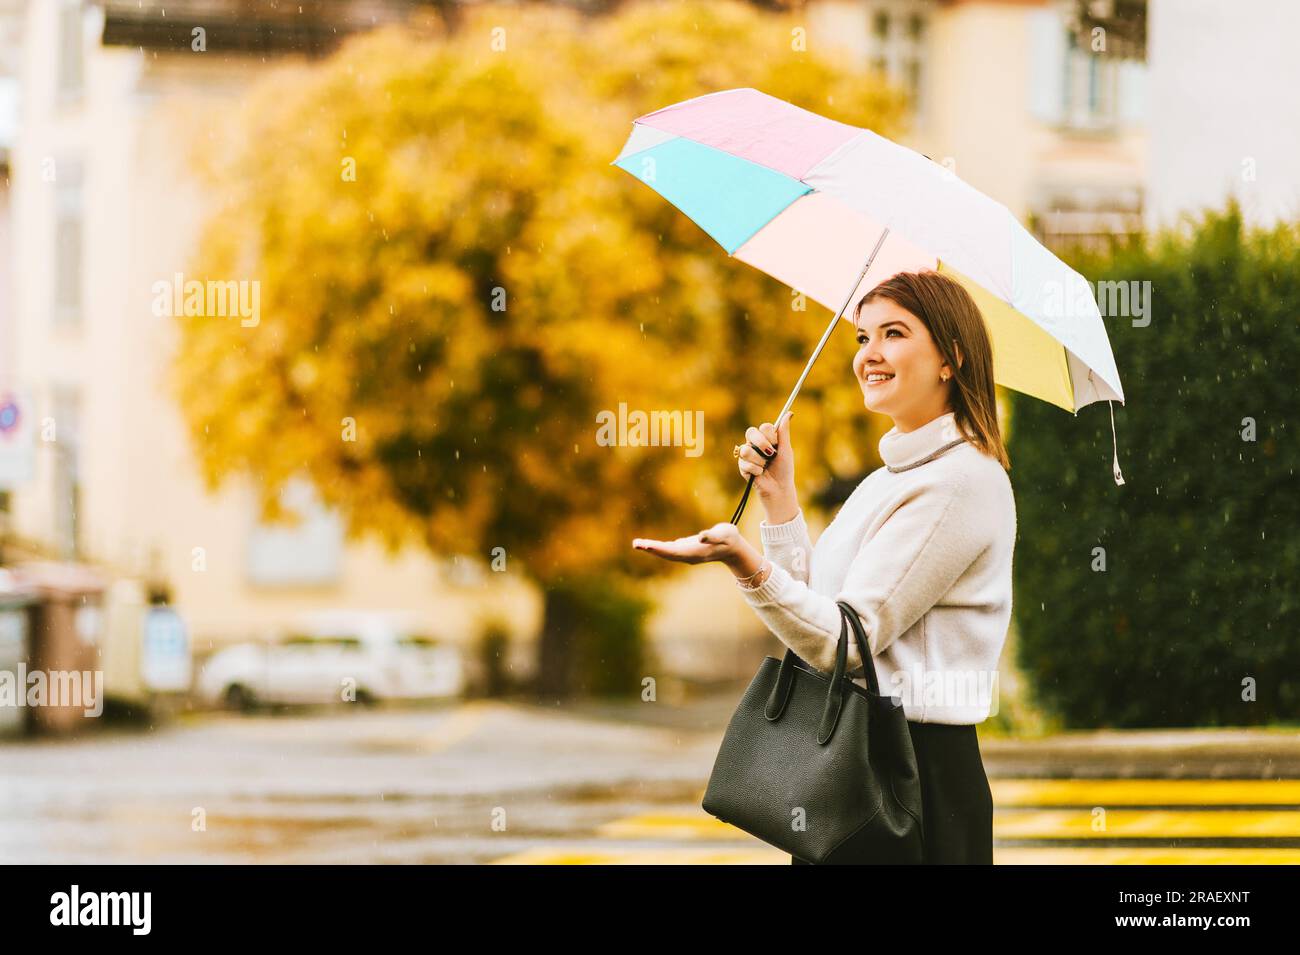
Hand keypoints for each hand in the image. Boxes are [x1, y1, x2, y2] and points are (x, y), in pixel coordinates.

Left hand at [632, 522, 749, 568]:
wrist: (733, 548)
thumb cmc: (729, 538)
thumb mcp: (724, 534)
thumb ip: (711, 536)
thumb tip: (700, 537)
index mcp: (695, 552)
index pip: (673, 551)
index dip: (660, 548)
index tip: (647, 545)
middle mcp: (688, 555)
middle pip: (666, 553)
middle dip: (651, 548)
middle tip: (635, 544)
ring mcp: (686, 553)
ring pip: (666, 552)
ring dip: (651, 548)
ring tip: (637, 544)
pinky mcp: (686, 549)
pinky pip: (669, 549)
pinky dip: (658, 547)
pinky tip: (649, 545)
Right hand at [737, 411, 795, 507]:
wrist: (779, 488)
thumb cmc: (784, 469)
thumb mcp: (786, 450)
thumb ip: (784, 432)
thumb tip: (789, 413)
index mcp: (766, 438)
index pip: (763, 427)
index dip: (770, 435)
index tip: (777, 444)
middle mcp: (755, 444)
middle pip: (750, 432)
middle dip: (761, 443)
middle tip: (770, 453)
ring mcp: (747, 455)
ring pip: (746, 449)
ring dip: (760, 460)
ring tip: (765, 466)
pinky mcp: (742, 466)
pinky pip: (745, 463)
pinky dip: (756, 470)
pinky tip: (760, 473)